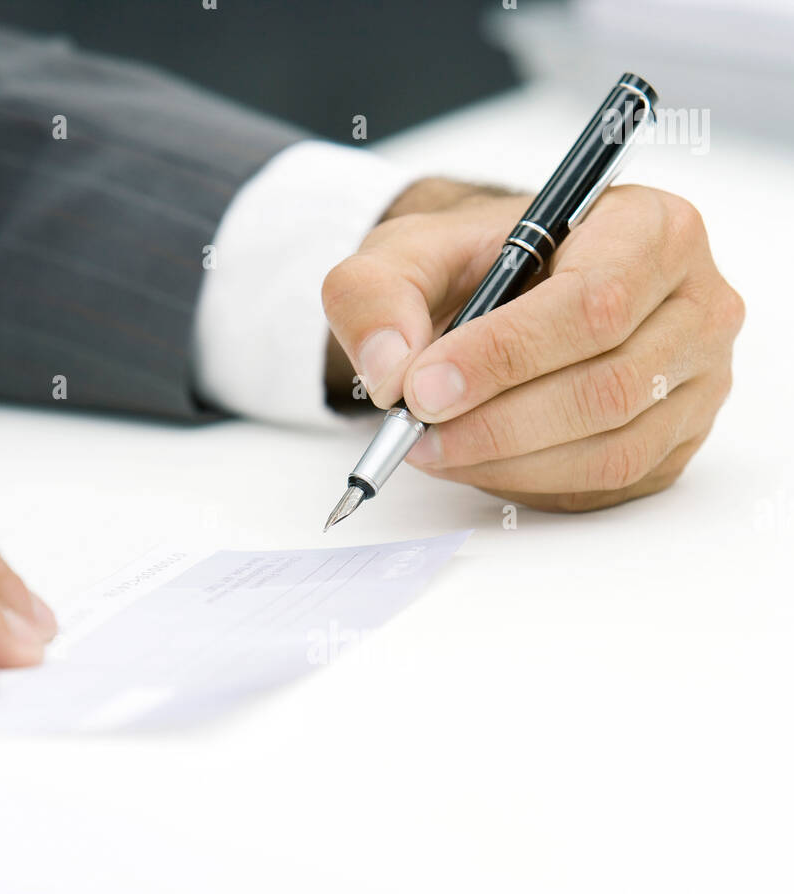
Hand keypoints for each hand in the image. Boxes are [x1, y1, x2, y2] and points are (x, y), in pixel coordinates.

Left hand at [323, 178, 743, 510]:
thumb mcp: (409, 252)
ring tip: (437, 449)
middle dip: (500, 423)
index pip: (593, 303)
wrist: (507, 294)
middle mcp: (697, 303)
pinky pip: (609, 484)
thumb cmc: (478, 265)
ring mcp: (697, 381)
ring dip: (511, 463)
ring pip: (612, 448)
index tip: (426, 388)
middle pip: (609, 386)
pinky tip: (480, 462)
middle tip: (419, 434)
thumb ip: (378, 294)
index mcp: (651, 227)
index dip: (506, 356)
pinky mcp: (677, 440)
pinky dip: (533, 484)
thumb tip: (389, 371)